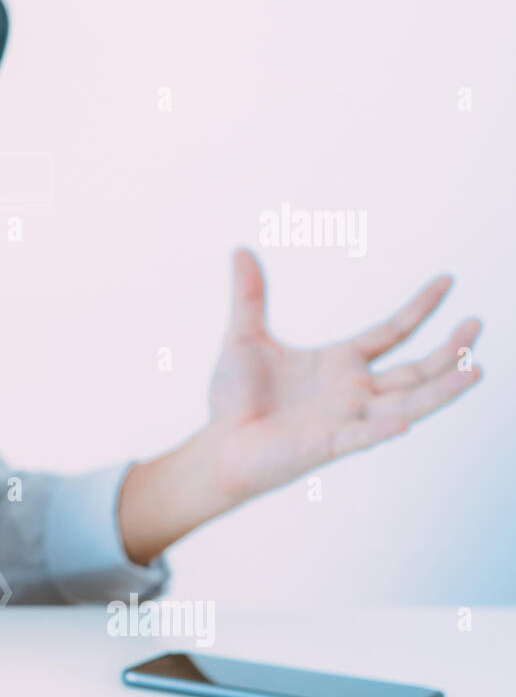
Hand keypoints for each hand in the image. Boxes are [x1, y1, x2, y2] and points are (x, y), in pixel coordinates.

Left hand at [118, 249, 481, 564]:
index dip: (420, 308)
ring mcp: (346, 419)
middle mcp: (353, 391)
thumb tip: (240, 250)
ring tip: (477, 370)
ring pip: (406, 405)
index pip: (392, 332)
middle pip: (415, 370)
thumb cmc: (234, 399)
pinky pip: (362, 437)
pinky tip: (406, 422)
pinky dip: (383, 430)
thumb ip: (249, 296)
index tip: (448, 280)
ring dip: (441, 391)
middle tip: (478, 324)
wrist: (218, 446)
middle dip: (449, 350)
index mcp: (340, 363)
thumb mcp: (244, 338)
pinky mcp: (327, 446)